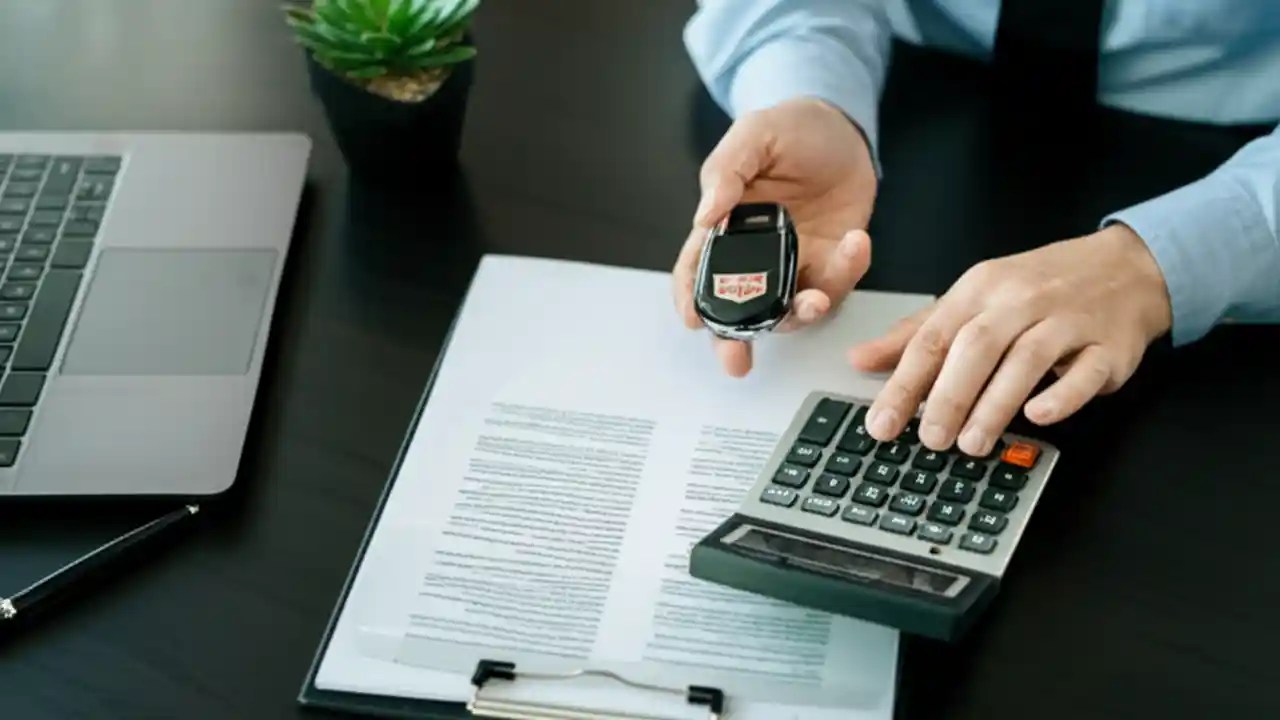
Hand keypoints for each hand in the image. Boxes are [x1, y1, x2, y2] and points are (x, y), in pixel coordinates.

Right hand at [672, 97, 876, 376]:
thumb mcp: (752, 136)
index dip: (690, 299)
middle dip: (734, 339)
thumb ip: (727, 172)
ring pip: (791, 307)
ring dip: (802, 312)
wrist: (841, 127)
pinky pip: (838, 282)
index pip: (696, 270)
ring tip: (816, 298)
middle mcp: (756, 255)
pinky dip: (849, 271)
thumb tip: (707, 213)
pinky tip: (857, 241)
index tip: (694, 320)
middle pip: (738, 308)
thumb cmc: (788, 129)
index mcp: (723, 227)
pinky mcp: (833, 262)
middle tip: (737, 360)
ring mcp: (796, 263)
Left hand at [848, 224, 1172, 454]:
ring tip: (972, 444)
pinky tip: (1038, 416)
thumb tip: (859, 360)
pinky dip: (1062, 395)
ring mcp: (1069, 321)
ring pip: (1027, 359)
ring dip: (996, 404)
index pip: (933, 338)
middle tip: (932, 440)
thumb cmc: (1040, 287)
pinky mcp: (1109, 345)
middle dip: (949, 396)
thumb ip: (917, 333)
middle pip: (977, 346)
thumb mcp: (972, 299)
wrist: (1127, 265)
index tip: (882, 425)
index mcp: (980, 290)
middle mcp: (1021, 300)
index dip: (904, 383)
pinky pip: (1087, 370)